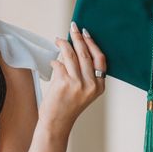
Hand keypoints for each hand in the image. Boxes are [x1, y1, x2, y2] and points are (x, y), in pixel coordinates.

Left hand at [38, 21, 106, 135]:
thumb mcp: (83, 91)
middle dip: (78, 38)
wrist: (56, 123)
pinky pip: (59, 64)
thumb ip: (83, 73)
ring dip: (64, 44)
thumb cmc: (67, 107)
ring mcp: (78, 84)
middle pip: (85, 54)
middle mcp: (90, 85)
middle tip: (73, 28)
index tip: (85, 33)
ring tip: (58, 40)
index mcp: (99, 86)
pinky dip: (55, 60)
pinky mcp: (64, 83)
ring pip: (71, 55)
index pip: (100, 59)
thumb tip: (75, 48)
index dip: (92, 44)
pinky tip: (52, 61)